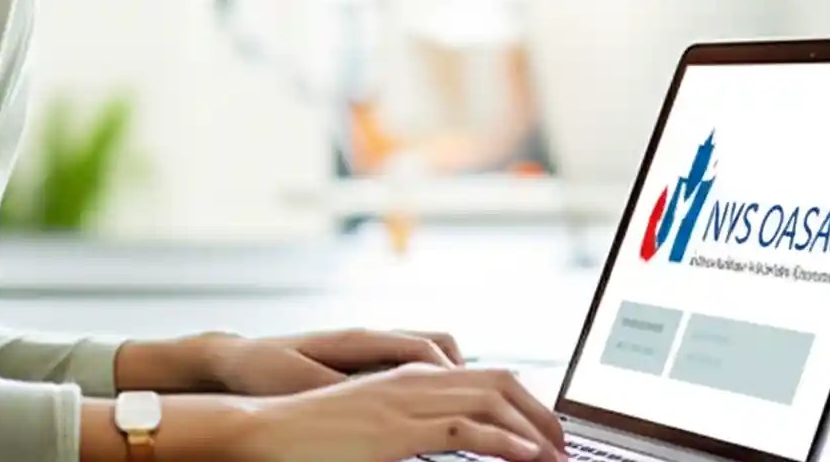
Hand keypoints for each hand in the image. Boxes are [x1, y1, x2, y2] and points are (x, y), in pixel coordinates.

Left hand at [207, 328, 465, 395]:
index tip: (474, 395)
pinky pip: (412, 363)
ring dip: (455, 376)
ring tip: (478, 408)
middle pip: (438, 345)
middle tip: (495, 402)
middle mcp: (371, 338)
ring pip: (429, 354)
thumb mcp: (301, 380)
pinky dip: (434, 380)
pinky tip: (441, 409)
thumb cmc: (266, 369)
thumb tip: (375, 403)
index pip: (421, 346)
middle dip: (470, 372)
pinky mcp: (366, 361)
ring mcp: (371, 347)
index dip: (451, 370)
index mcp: (358, 339)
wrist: (240, 359)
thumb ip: (341, 387)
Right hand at [236, 363, 566, 461]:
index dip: (523, 399)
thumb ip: (410, 429)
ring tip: (555, 455)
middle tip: (564, 444)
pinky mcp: (396, 430)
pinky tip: (526, 457)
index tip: (545, 428)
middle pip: (498, 381)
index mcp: (410, 377)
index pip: (484, 376)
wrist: (264, 430)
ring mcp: (406, 402)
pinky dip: (502, 442)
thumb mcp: (370, 427)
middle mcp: (414, 380)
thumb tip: (446, 444)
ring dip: (531, 428)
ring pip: (489, 401)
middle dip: (539, 412)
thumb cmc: (310, 435)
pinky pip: (463, 431)